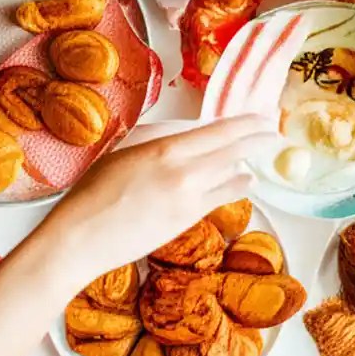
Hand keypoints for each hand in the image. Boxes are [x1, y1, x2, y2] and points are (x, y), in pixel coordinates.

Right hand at [37, 116, 280, 281]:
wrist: (80, 240)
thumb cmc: (92, 192)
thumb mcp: (124, 151)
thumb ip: (159, 136)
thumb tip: (190, 129)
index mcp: (166, 149)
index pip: (220, 130)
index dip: (246, 122)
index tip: (261, 116)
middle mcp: (185, 172)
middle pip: (234, 149)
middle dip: (259, 139)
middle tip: (274, 132)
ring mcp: (190, 199)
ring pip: (232, 175)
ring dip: (249, 163)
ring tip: (261, 154)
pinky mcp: (188, 221)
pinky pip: (222, 198)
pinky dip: (237, 186)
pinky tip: (245, 181)